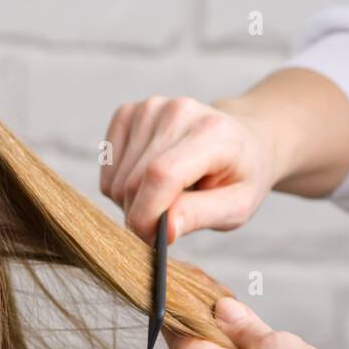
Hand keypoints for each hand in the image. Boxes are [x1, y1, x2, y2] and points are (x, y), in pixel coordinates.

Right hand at [98, 95, 279, 243]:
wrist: (240, 141)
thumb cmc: (239, 177)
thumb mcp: (237, 206)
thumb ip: (201, 215)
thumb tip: (163, 230)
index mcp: (212, 133)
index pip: (161, 174)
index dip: (147, 215)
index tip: (152, 240)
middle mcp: (178, 112)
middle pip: (133, 182)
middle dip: (142, 216)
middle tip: (167, 223)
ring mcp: (150, 108)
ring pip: (117, 181)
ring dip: (133, 203)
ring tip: (166, 197)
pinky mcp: (129, 113)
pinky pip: (108, 168)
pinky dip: (122, 185)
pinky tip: (149, 181)